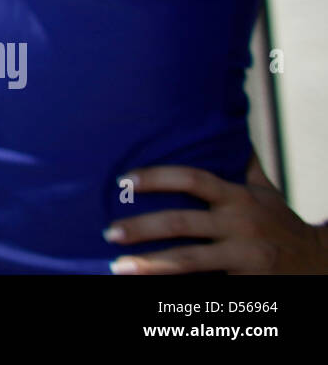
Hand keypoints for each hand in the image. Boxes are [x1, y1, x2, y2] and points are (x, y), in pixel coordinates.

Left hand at [105, 153, 327, 273]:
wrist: (321, 262)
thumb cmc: (282, 223)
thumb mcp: (266, 192)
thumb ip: (244, 165)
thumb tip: (228, 126)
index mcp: (238, 198)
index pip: (192, 178)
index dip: (156, 177)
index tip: (125, 180)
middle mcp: (240, 225)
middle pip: (182, 222)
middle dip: (142, 227)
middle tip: (109, 232)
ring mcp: (244, 257)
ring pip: (189, 260)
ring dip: (150, 264)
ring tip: (118, 266)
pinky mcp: (248, 284)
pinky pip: (206, 286)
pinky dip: (178, 290)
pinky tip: (151, 290)